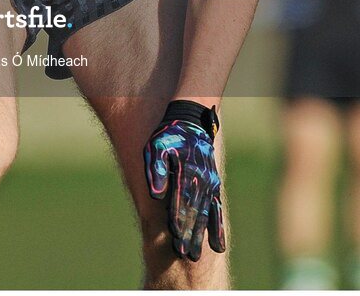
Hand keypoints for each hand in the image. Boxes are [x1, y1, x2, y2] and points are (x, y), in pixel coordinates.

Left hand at [144, 100, 224, 260]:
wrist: (191, 119)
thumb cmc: (170, 133)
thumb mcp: (156, 146)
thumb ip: (156, 169)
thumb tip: (156, 194)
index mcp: (185, 172)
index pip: (180, 203)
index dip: (178, 223)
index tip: (175, 241)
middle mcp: (200, 181)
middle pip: (194, 213)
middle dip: (189, 235)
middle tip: (185, 255)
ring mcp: (209, 184)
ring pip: (205, 215)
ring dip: (201, 236)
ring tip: (197, 255)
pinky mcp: (213, 184)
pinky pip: (217, 210)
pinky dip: (217, 228)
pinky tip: (218, 247)